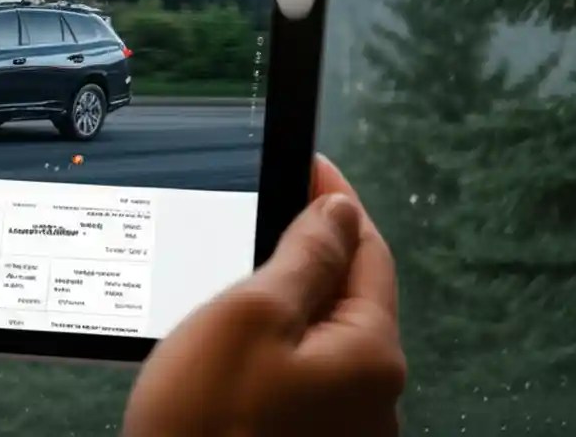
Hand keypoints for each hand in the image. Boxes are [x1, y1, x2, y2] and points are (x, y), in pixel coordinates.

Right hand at [122, 155, 404, 436]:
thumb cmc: (204, 424)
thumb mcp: (248, 316)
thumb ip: (303, 257)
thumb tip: (338, 210)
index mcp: (370, 355)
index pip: (368, 251)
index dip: (335, 201)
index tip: (310, 164)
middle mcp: (371, 396)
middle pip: (348, 296)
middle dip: (305, 252)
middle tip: (257, 215)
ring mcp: (341, 427)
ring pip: (319, 338)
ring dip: (282, 303)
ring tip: (229, 284)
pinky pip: (299, 377)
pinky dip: (270, 348)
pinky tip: (227, 348)